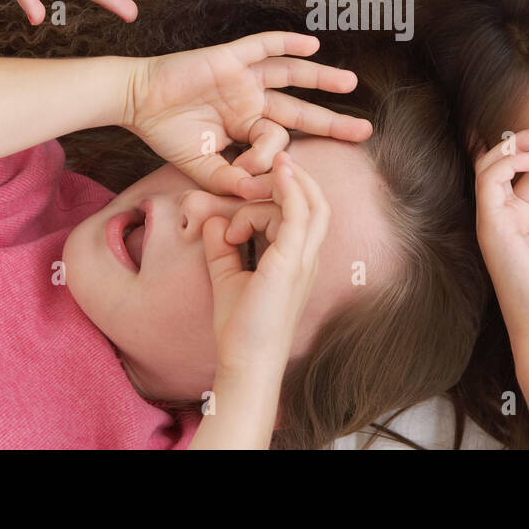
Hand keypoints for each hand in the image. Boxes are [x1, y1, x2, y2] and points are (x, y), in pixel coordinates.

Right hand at [123, 32, 371, 197]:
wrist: (136, 103)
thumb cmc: (167, 132)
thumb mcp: (203, 167)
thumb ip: (232, 180)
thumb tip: (261, 193)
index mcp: (246, 124)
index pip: (277, 140)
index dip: (274, 158)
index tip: (261, 175)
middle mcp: (250, 99)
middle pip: (300, 108)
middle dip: (331, 120)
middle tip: (363, 131)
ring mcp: (243, 77)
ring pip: (291, 74)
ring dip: (321, 77)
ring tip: (350, 84)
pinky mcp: (230, 57)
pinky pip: (263, 46)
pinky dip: (287, 43)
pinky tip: (312, 43)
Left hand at [201, 152, 328, 377]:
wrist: (245, 361)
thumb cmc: (240, 328)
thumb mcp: (226, 276)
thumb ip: (222, 247)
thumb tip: (212, 221)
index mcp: (297, 261)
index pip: (303, 213)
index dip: (284, 191)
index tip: (249, 189)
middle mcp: (307, 257)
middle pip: (317, 201)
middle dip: (293, 178)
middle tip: (264, 166)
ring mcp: (303, 258)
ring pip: (306, 202)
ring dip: (282, 184)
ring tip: (254, 180)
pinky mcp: (291, 261)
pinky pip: (298, 213)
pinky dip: (290, 188)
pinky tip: (278, 170)